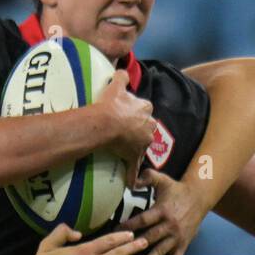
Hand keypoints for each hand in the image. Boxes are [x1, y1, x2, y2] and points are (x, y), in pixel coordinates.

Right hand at [97, 70, 155, 186]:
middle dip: (140, 129)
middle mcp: (148, 125)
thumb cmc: (110, 104)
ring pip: (143, 145)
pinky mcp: (134, 156)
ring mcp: (142, 142)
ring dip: (137, 148)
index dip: (137, 111)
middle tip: (126, 131)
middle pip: (148, 127)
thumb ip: (121, 76)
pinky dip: (134, 176)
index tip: (129, 113)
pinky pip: (135, 168)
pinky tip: (132, 184)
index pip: (145, 109)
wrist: (106, 122)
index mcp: (144, 109)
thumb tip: (123, 70)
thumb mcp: (116, 85)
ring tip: (125, 150)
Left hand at [129, 169, 206, 254]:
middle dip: (134, 247)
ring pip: (159, 252)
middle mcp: (169, 226)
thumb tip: (133, 181)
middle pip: (149, 238)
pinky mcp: (182, 246)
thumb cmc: (176, 189)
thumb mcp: (162, 179)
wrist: (199, 197)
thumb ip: (147, 177)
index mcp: (162, 211)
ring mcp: (176, 238)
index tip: (114, 232)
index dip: (129, 226)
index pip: (142, 220)